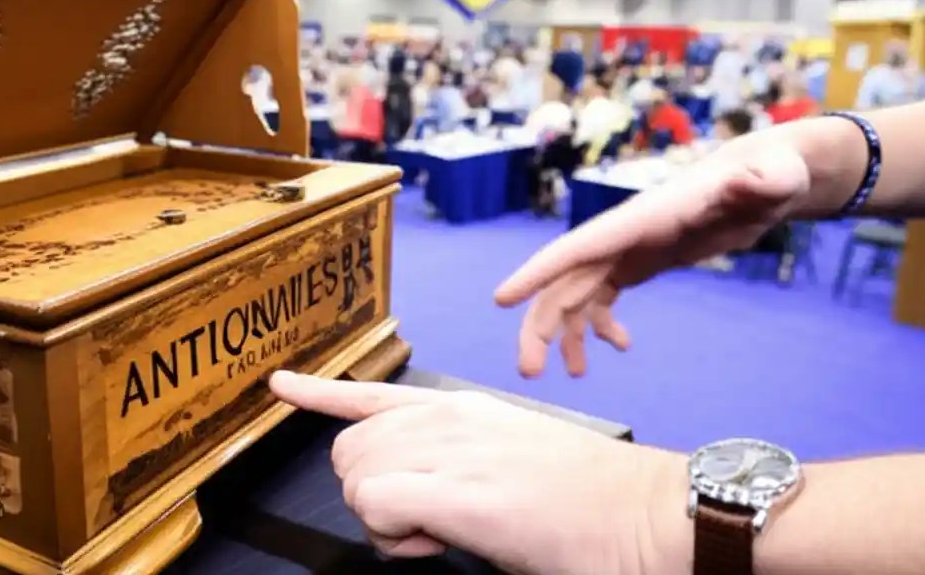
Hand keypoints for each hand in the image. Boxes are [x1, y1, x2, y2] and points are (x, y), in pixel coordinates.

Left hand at [269, 371, 687, 574]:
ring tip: (440, 531)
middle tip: (424, 522)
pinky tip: (433, 541)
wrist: (644, 512)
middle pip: (348, 450)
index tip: (280, 384)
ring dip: (383, 519)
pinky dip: (391, 537)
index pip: (371, 395)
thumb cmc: (586, 496)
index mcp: (460, 408)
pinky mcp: (461, 493)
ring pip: (354, 476)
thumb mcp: (510, 453)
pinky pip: (375, 504)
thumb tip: (418, 485)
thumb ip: (456, 455)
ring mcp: (453, 451)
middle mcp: (447, 418)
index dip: (318, 393)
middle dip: (369, 494)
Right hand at [495, 137, 811, 376]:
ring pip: (575, 295)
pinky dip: (600, 327)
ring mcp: (626, 249)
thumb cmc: (771, 174)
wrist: (769, 177)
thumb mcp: (774, 178)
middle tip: (529, 372)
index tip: (501, 300)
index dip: (536, 273)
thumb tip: (751, 182)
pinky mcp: (639, 262)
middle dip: (539, 325)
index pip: (576, 248)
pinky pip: (601, 299)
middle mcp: (621, 235)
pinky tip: (621, 347)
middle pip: (563, 282)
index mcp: (639, 221)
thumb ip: (765, 181)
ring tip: (573, 376)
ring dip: (564, 335)